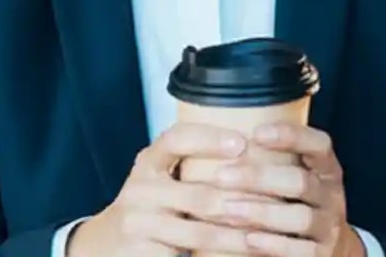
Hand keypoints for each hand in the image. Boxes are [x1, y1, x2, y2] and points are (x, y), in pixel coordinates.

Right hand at [67, 123, 256, 255]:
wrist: (103, 246)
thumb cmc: (152, 207)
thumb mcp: (163, 179)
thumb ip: (194, 165)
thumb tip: (257, 151)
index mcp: (148, 163)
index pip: (176, 139)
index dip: (209, 138)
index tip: (242, 143)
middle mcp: (140, 190)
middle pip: (201, 194)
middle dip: (246, 200)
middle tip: (282, 202)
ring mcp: (138, 226)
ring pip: (201, 232)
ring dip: (241, 236)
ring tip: (275, 234)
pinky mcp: (140, 255)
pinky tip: (248, 254)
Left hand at [208, 123, 363, 256]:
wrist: (332, 251)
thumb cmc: (301, 206)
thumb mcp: (300, 180)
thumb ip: (277, 162)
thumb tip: (226, 137)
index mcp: (327, 170)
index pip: (319, 145)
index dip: (291, 136)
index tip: (257, 132)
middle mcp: (332, 195)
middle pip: (301, 181)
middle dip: (260, 178)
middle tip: (222, 175)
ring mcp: (329, 226)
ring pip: (300, 217)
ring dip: (261, 212)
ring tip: (227, 209)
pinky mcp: (322, 255)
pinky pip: (299, 250)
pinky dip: (273, 244)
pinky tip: (248, 239)